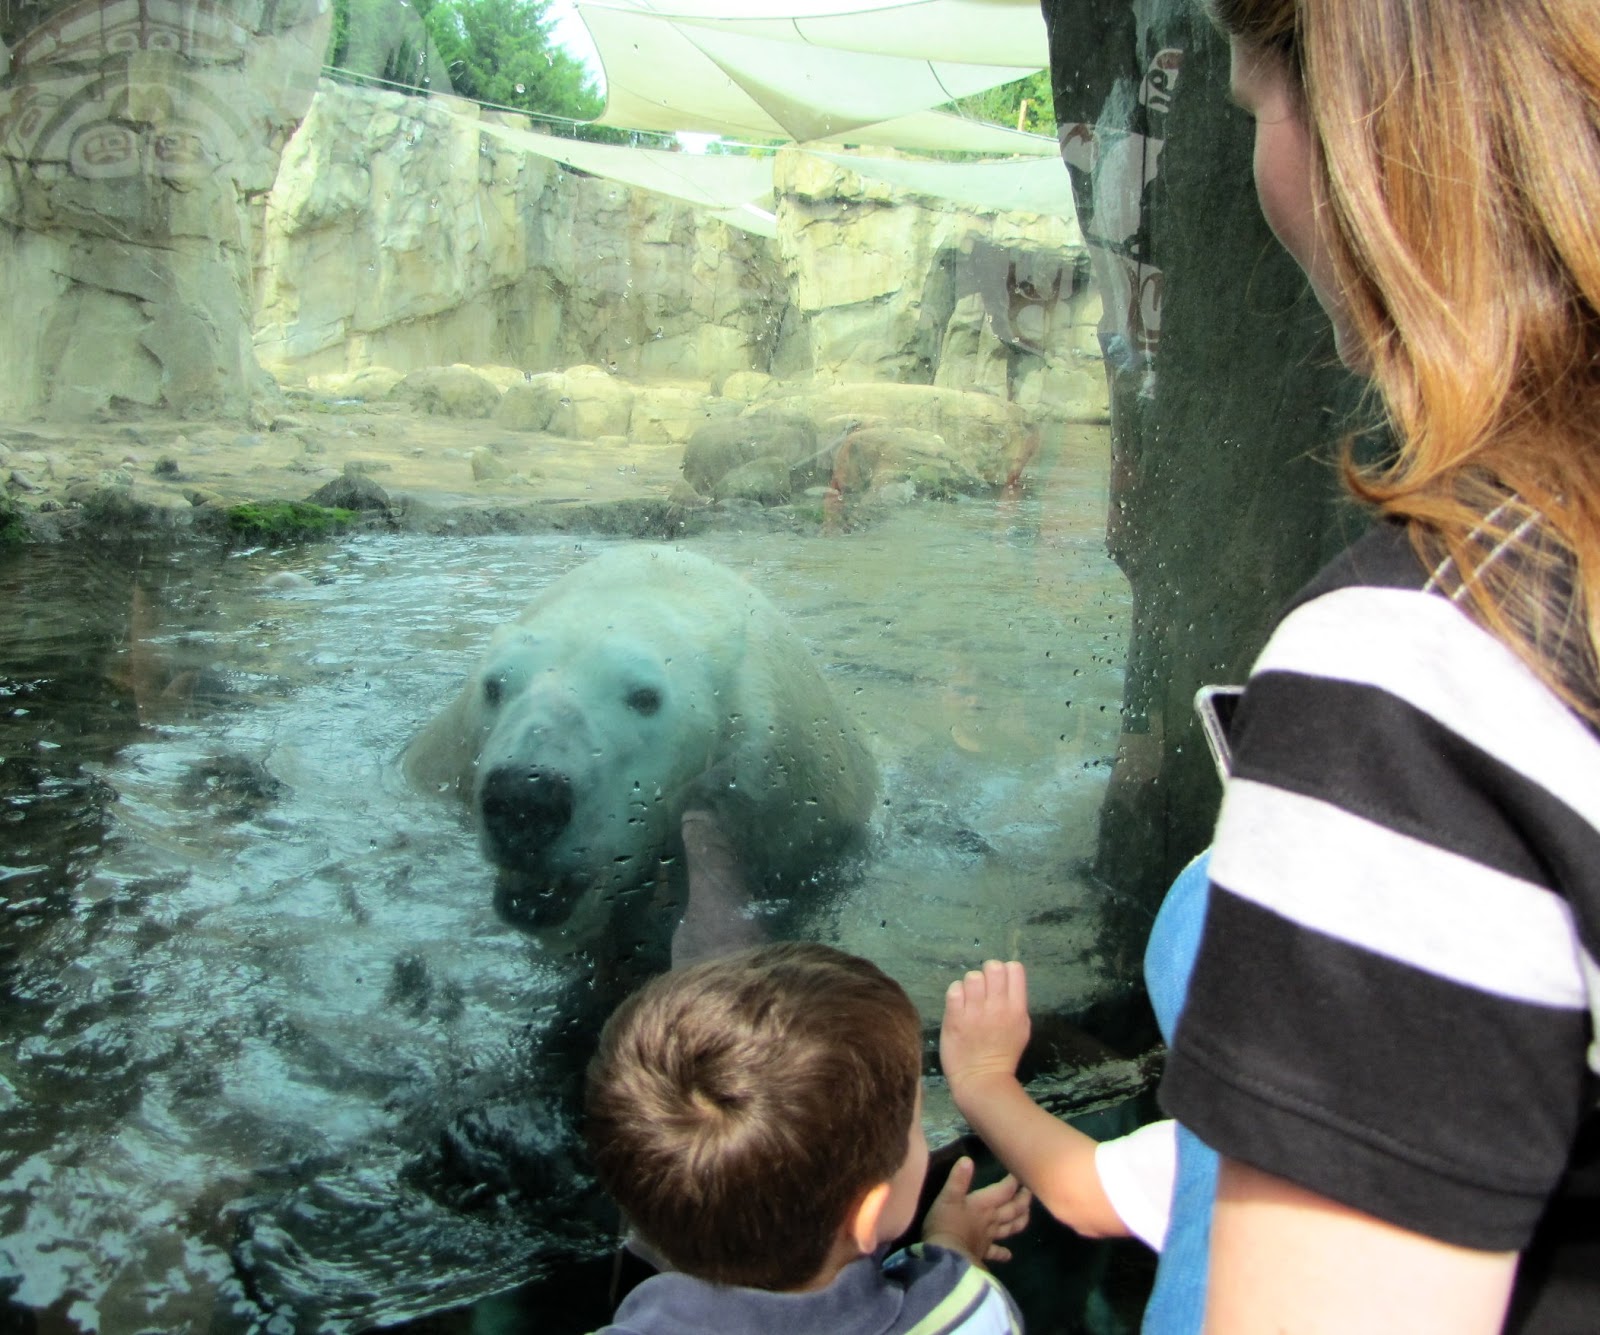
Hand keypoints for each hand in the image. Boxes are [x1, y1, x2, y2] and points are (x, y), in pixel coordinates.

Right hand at [921, 1155, 1030, 1265]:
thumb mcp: (948, 1197)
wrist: (946, 1256)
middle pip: (1013, 1209)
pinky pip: (996, 1252)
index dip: (1013, 1181)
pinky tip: (1008, 1255)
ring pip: (1010, 1228)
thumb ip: (958, 1179)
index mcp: (984, 1204)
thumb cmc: (946, 1223)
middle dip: (1023, 1199)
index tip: (1020, 1172)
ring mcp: (989, 1237)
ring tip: (1027, 1214)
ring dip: (1020, 1220)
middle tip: (1030, 1190)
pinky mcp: (983, 1252)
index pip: (1005, 1190)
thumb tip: (968, 1159)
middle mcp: (992, 1220)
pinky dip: (1003, 1253)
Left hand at [940, 959, 1029, 1107]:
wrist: (982, 1081)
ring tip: (969, 1000)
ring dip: (970, 985)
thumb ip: (1016, 1004)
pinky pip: (954, 990)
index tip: (999, 985)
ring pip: (971, 976)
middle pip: (993, 967)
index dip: (1005, 972)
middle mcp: (998, 1006)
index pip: (1014, 968)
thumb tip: (1007, 983)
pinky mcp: (955, 1018)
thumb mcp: (1022, 1029)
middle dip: (987, 974)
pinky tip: (958, 1007)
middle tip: (982, 991)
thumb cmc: (1004, 1056)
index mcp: (1017, 1009)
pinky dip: (956, 995)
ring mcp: (975, 1012)